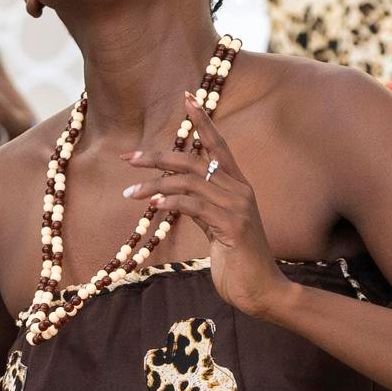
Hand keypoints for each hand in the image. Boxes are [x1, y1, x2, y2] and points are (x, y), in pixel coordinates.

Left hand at [126, 113, 284, 317]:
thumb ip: (202, 208)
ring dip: (155, 186)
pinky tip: (152, 206)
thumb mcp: (217, 229)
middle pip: (194, 160)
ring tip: (129, 193)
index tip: (187, 98)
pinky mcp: (232, 226)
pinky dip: (171, 202)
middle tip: (129, 158)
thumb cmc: (239, 263)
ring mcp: (238, 207)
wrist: (262, 292)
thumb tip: (175, 196)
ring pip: (189, 182)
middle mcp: (240, 191)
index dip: (203, 122)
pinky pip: (194, 206)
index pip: (219, 146)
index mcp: (238, 187)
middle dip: (158, 157)